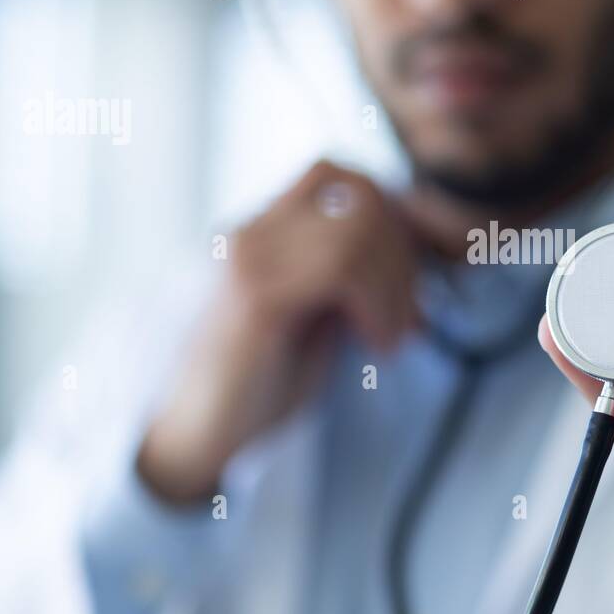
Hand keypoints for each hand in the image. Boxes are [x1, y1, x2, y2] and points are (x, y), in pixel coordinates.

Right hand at [139, 161, 420, 503]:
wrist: (190, 439)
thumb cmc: (256, 386)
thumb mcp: (316, 316)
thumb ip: (349, 276)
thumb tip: (414, 252)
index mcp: (262, 231)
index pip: (337, 174)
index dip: (396, 211)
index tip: (423, 267)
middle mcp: (250, 232)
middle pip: (355, 189)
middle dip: (404, 249)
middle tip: (410, 314)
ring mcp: (246, 258)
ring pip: (357, 225)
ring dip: (396, 284)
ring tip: (391, 335)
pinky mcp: (253, 296)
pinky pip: (339, 267)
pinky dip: (378, 303)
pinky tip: (374, 342)